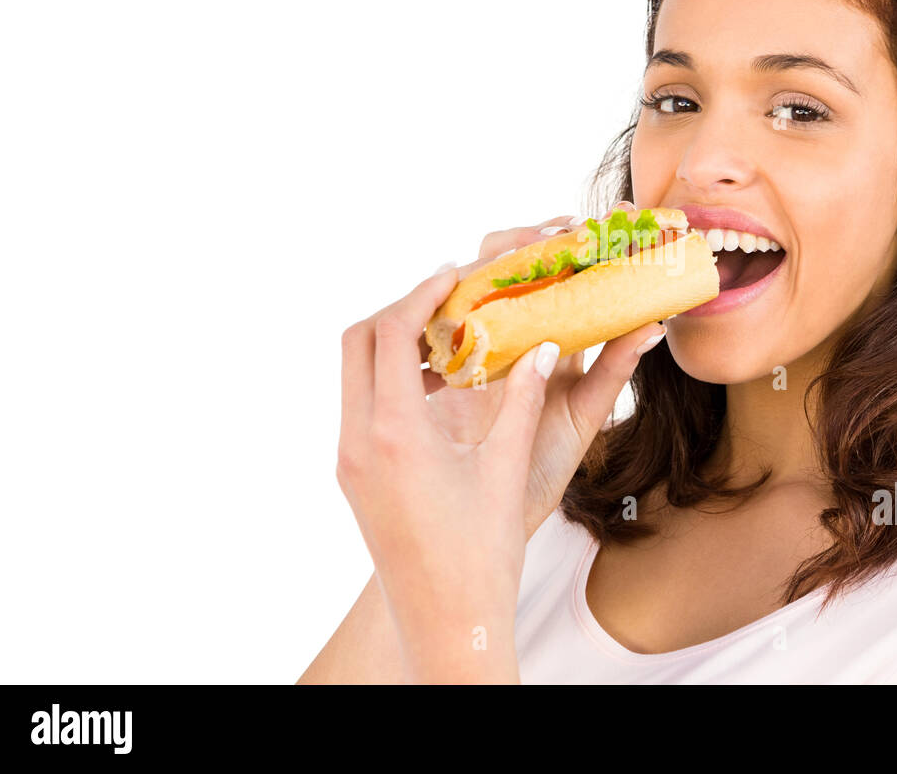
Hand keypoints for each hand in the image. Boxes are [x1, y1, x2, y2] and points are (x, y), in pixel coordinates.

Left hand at [335, 202, 660, 682]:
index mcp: (395, 432)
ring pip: (355, 373)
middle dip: (401, 310)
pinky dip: (392, 380)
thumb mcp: (508, 467)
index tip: (454, 276)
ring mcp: (350, 460)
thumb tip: (546, 343)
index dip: (422, 293)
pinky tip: (440, 389)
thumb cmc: (482, 553)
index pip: (392, 332)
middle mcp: (358, 440)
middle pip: (359, 341)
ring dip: (394, 345)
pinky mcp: (354, 476)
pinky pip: (361, 405)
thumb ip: (525, 397)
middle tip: (450, 299)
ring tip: (450, 338)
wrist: (446, 621)